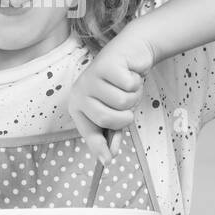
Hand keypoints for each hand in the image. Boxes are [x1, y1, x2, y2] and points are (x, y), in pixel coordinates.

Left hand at [67, 28, 155, 163]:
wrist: (130, 53)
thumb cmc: (120, 84)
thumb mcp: (116, 111)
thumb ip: (112, 133)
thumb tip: (109, 157)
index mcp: (79, 105)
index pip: (89, 131)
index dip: (99, 147)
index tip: (108, 161)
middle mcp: (80, 92)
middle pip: (105, 119)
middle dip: (124, 116)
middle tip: (128, 105)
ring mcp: (91, 78)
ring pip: (121, 102)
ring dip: (133, 96)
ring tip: (128, 86)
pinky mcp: (105, 66)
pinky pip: (128, 86)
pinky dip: (135, 82)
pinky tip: (130, 73)